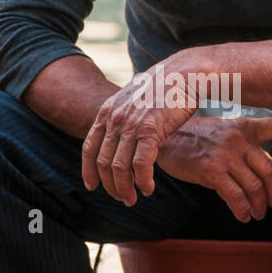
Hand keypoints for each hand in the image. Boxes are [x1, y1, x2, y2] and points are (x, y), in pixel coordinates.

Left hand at [82, 61, 199, 204]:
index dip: (88, 170)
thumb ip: (121, 117)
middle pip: (103, 162)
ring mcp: (131, 125)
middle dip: (110, 185)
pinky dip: (142, 181)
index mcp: (107, 112)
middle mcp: (115, 119)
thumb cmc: (163, 88)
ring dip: (124, 188)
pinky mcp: (151, 131)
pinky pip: (141, 165)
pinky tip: (148, 189)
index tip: (92, 186)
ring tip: (133, 198)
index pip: (89, 147)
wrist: (183, 74)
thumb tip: (118, 134)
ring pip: (119, 167)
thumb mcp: (132, 99)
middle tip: (122, 198)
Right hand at [156, 113, 271, 221]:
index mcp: (246, 127)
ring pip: (255, 187)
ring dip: (260, 206)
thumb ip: (247, 143)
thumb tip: (267, 166)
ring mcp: (226, 155)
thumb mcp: (226, 132)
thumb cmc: (198, 139)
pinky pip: (236, 197)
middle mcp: (239, 139)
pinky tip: (243, 215)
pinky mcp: (212, 171)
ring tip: (258, 213)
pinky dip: (243, 210)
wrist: (165, 140)